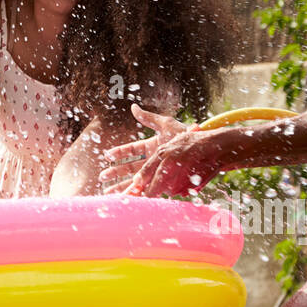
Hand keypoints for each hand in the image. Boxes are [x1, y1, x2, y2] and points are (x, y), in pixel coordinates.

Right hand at [99, 104, 219, 197]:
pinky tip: (131, 199)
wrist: (203, 147)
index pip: (131, 150)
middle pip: (130, 168)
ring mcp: (158, 171)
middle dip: (116, 174)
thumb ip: (148, 117)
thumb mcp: (166, 124)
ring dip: (123, 186)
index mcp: (150, 146)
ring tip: (109, 193)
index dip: (119, 153)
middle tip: (102, 179)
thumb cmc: (186, 135)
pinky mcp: (165, 180)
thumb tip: (133, 107)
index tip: (107, 156)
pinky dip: (140, 194)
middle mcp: (152, 159)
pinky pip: (150, 188)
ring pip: (137, 180)